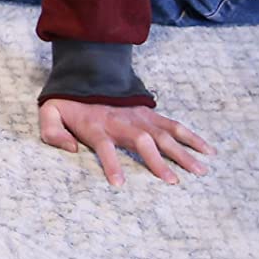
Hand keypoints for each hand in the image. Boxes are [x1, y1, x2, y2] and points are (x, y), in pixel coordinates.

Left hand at [39, 99, 212, 186]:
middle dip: (157, 162)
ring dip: (182, 153)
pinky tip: (208, 151)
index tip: (119, 184)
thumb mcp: (49, 113)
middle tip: (172, 182)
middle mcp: (122, 123)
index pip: (104, 148)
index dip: (111, 165)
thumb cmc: (69, 103)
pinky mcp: (151, 115)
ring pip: (164, 136)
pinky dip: (192, 137)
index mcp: (97, 127)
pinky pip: (175, 126)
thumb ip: (53, 132)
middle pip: (142, 142)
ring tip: (200, 171)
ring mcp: (140, 118)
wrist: (87, 74)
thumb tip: (71, 150)